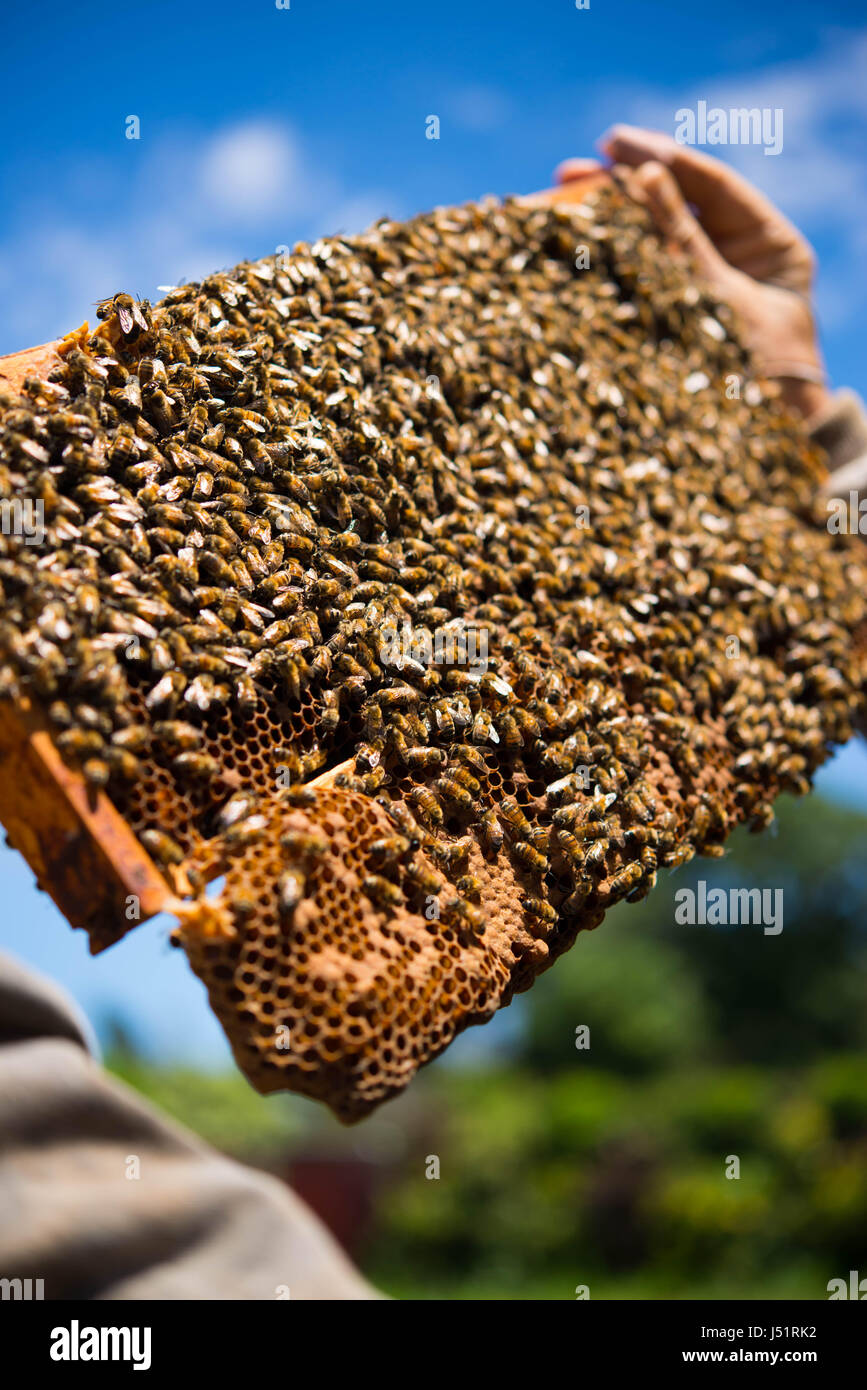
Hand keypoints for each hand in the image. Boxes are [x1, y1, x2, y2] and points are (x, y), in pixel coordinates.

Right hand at [557, 126, 830, 419]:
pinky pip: (648, 271)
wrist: (768, 440)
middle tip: (573, 170)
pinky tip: (578, 235)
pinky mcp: (681, 311)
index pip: (714, 185)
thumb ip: (684, 237)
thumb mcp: (720, 297)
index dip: (664, 160)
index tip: (615, 144)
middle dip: (627, 183)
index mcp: (772, 243)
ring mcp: (711, 283)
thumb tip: (647, 176)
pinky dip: (616, 254)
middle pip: (682, 204)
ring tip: (563, 192)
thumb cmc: (763, 372)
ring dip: (614, 215)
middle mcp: (742, 255)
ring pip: (660, 235)